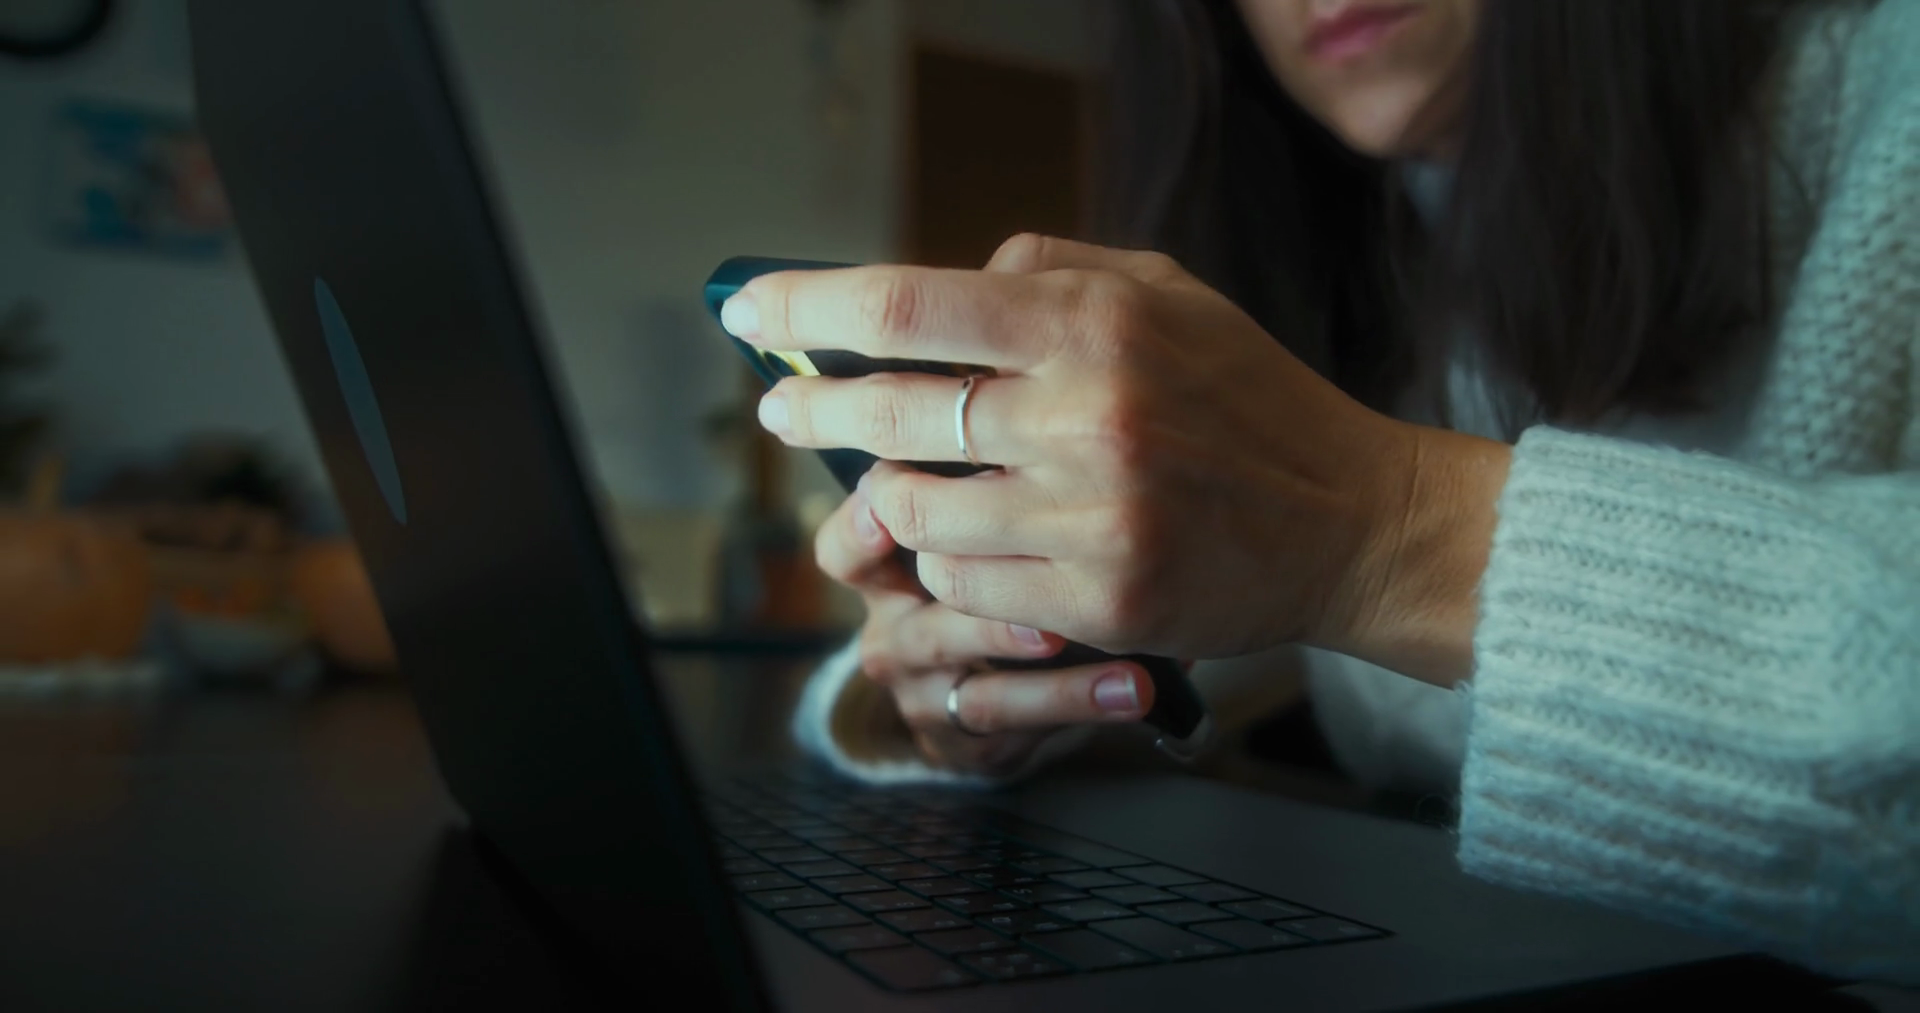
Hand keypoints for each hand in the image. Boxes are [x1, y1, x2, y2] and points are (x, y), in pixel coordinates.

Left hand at [730, 235, 1509, 684]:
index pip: (908, 304)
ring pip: (914, 512)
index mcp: (1092, 320)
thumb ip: (1052, 270)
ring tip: (901, 487)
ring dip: (890, 500)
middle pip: (890, 410)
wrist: (1350, 521)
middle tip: (782, 413)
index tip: (750, 314)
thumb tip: (947, 279)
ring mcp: (1089, 513)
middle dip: (813, 411)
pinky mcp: (1098, 597)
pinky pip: (963, 585)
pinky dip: (948, 566)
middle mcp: (1084, 412)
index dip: (808, 308)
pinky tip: (973, 547)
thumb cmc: (1248, 398)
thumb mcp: (1166, 295)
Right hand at [813, 482, 1155, 775]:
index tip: (889, 498)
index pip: (849, 545)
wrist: (1003, 691)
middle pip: (904, 614)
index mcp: (888, 568)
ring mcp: (926, 688)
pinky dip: (1077, 701)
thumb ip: (992, 482)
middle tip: (1015, 561)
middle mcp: (895, 628)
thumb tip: (1041, 403)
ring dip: (1018, 648)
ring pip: (961, 670)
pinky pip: (1012, 722)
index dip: (860, 524)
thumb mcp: (985, 526)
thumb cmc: (1004, 576)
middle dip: (958, 592)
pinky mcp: (966, 739)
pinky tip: (1134, 686)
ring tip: (1080, 636)